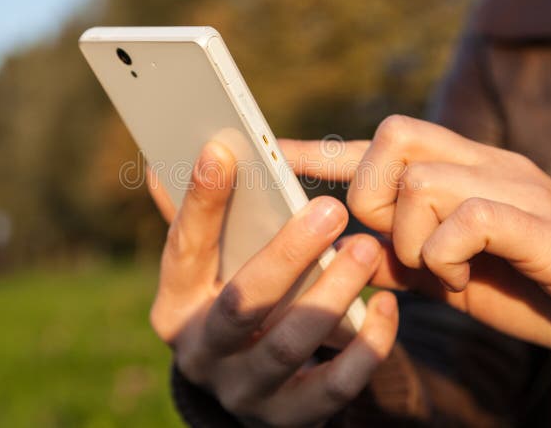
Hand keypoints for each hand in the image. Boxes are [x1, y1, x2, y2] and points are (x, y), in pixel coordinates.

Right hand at [147, 142, 398, 425]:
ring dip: (331, 295)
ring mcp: (243, 391)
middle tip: (332, 209)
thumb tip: (162, 162)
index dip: (200, 202)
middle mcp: (201, 353)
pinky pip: (333, 387)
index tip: (223, 150)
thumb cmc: (236, 304)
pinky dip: (365, 347)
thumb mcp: (211, 271)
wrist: (253, 389)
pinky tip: (387, 306)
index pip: (182, 252)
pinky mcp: (289, 418)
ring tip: (367, 249)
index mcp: (175, 307)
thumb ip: (200, 224)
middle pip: (239, 304)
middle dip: (286, 255)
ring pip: (287, 345)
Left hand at [281, 116, 550, 358]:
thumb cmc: (537, 286)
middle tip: (395, 243)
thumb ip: (409, 257)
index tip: (275, 150)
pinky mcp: (542, 225)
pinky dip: (447, 253)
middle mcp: (486, 164)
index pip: (382, 142)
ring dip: (411, 237)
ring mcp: (515, 189)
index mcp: (463, 170)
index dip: (325, 148)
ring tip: (441, 271)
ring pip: (420, 179)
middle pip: (393, 138)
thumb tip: (357, 252)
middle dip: (372, 196)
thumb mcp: (457, 273)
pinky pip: (468, 216)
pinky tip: (463, 276)